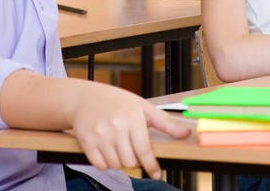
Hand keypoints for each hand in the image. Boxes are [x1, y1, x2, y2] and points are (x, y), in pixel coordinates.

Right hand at [69, 81, 189, 179]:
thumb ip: (165, 123)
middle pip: (131, 161)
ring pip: (116, 165)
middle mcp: (116, 125)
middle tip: (129, 147)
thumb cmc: (116, 101)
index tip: (156, 173)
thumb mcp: (142, 106)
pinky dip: (105, 162)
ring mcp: (100, 134)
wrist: (84, 97)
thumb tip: (186, 133)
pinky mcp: (87, 141)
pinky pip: (101, 165)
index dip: (151, 165)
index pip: (144, 150)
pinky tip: (106, 148)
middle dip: (133, 159)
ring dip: (119, 161)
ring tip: (117, 145)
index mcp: (132, 116)